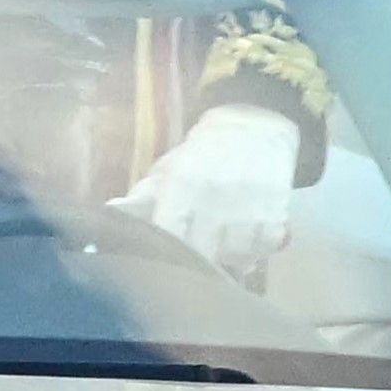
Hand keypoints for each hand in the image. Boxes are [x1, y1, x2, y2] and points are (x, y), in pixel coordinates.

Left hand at [111, 102, 300, 283]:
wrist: (257, 123)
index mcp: (183, 184)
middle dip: (198, 263)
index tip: (164, 262)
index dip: (165, 253)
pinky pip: (265, 249)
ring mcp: (249, 206)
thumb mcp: (170, 167)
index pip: (168, 234)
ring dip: (230, 260)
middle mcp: (216, 198)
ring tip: (225, 253)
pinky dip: (257, 251)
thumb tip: (113, 215)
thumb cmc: (205, 150)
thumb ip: (145, 195)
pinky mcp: (276, 212)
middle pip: (202, 253)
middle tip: (196, 266)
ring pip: (236, 257)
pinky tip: (249, 243)